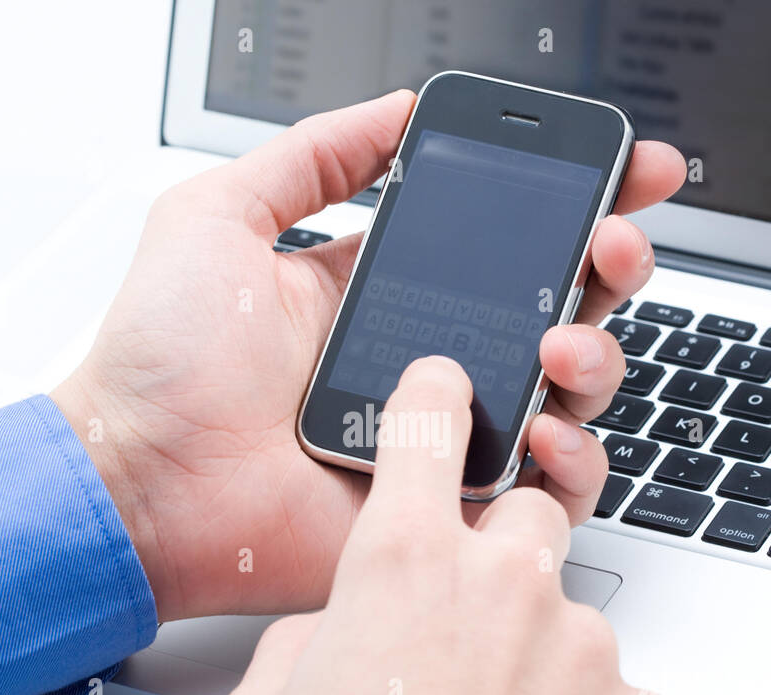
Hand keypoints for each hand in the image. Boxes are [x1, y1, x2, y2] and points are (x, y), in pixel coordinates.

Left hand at [52, 90, 685, 620]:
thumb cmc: (161, 362)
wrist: (142, 484)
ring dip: (596, 358)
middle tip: (610, 244)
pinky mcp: (445, 509)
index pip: (503, 238)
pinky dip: (571, 463)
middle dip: (608, 267)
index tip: (628, 169)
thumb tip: (397, 110)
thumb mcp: (220, 217)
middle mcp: (425, 359)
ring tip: (561, 343)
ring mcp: (442, 437)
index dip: (575, 201)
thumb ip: (312, 156)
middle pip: (557, 308)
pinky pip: (546, 496)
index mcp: (383, 289)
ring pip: (568, 397)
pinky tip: (545, 431)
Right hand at [215, 357, 675, 694]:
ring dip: (536, 655)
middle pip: (530, 511)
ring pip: (570, 614)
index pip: (430, 428)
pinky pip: (619, 692)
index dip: (438, 397)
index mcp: (405, 566)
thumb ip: (313, 634)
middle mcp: (505, 587)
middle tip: (466, 625)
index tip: (450, 385)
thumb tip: (343, 633)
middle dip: (502, 551)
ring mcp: (583, 648)